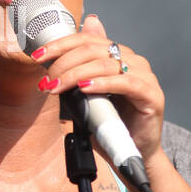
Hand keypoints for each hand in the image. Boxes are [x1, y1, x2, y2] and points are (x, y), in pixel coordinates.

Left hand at [32, 13, 165, 166]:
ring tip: (57, 87)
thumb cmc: (111, 123)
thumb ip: (80, 68)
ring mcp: (145, 76)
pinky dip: (103, 84)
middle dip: (63, 64)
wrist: (134, 152)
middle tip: (47, 81)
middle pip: (93, 49)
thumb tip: (69, 41)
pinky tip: (85, 88)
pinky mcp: (152, 95)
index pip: (86, 39)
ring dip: (76, 74)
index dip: (60, 45)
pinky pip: (126, 82)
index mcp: (118, 54)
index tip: (38, 56)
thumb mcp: (87, 92)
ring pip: (105, 64)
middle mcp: (133, 60)